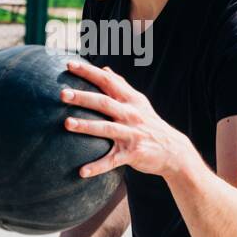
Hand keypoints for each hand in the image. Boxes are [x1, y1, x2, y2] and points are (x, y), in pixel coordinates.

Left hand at [60, 60, 192, 178]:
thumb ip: (121, 85)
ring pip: (106, 129)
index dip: (89, 72)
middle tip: (62, 94)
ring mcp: (132, 134)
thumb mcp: (139, 102)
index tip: (70, 64)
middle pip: (104, 103)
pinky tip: (82, 172)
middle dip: (83, 97)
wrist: (173, 150)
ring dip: (86, 126)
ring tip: (66, 124)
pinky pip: (112, 160)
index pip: (108, 81)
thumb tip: (104, 69)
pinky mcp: (133, 153)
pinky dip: (97, 166)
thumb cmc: (150, 123)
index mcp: (131, 100)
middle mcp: (131, 114)